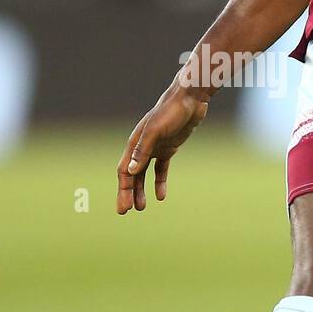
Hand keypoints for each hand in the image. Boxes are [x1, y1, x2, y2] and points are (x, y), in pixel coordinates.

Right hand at [116, 82, 208, 213]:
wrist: (190, 99)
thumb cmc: (171, 112)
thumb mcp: (155, 131)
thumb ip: (142, 150)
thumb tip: (129, 171)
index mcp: (135, 143)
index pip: (124, 171)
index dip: (122, 190)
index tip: (123, 208)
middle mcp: (142, 147)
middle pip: (132, 175)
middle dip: (128, 193)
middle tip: (127, 211)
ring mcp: (156, 148)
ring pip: (144, 174)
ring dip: (141, 190)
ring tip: (142, 207)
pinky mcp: (169, 147)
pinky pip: (161, 169)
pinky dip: (159, 182)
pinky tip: (161, 196)